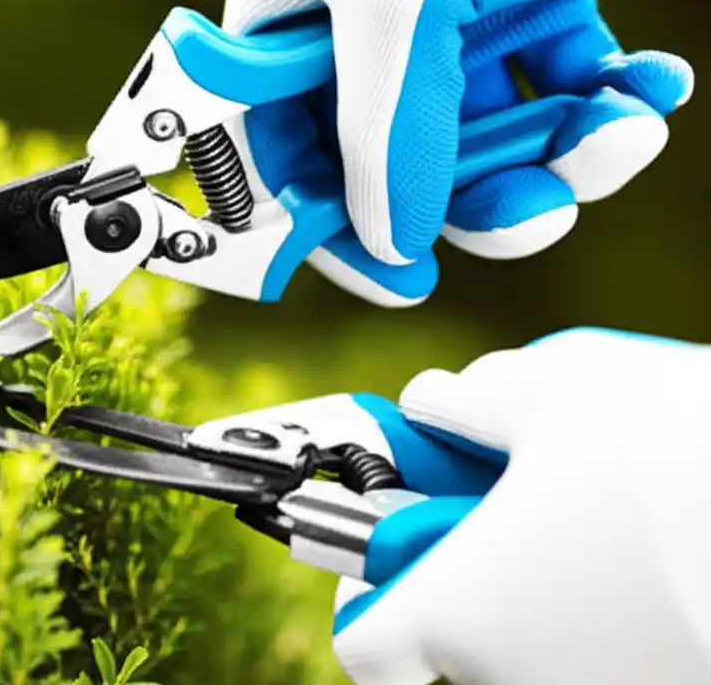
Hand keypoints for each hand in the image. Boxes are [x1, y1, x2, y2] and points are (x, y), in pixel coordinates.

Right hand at [223, 0, 693, 306]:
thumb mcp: (388, 5)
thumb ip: (386, 131)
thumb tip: (394, 242)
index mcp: (282, 45)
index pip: (296, 171)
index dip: (340, 235)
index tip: (405, 279)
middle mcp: (358, 45)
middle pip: (412, 167)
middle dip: (486, 198)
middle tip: (542, 211)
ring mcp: (442, 22)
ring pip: (497, 129)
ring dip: (569, 148)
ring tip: (625, 130)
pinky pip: (563, 66)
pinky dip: (611, 84)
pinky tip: (650, 82)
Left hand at [328, 328, 710, 683]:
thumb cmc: (678, 450)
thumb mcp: (547, 389)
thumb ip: (461, 402)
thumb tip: (432, 402)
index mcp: (461, 611)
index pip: (367, 647)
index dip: (366, 594)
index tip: (399, 543)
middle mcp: (518, 679)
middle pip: (452, 637)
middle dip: (468, 569)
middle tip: (513, 501)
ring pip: (532, 644)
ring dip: (540, 586)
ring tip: (599, 515)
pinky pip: (601, 650)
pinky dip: (604, 608)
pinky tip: (648, 549)